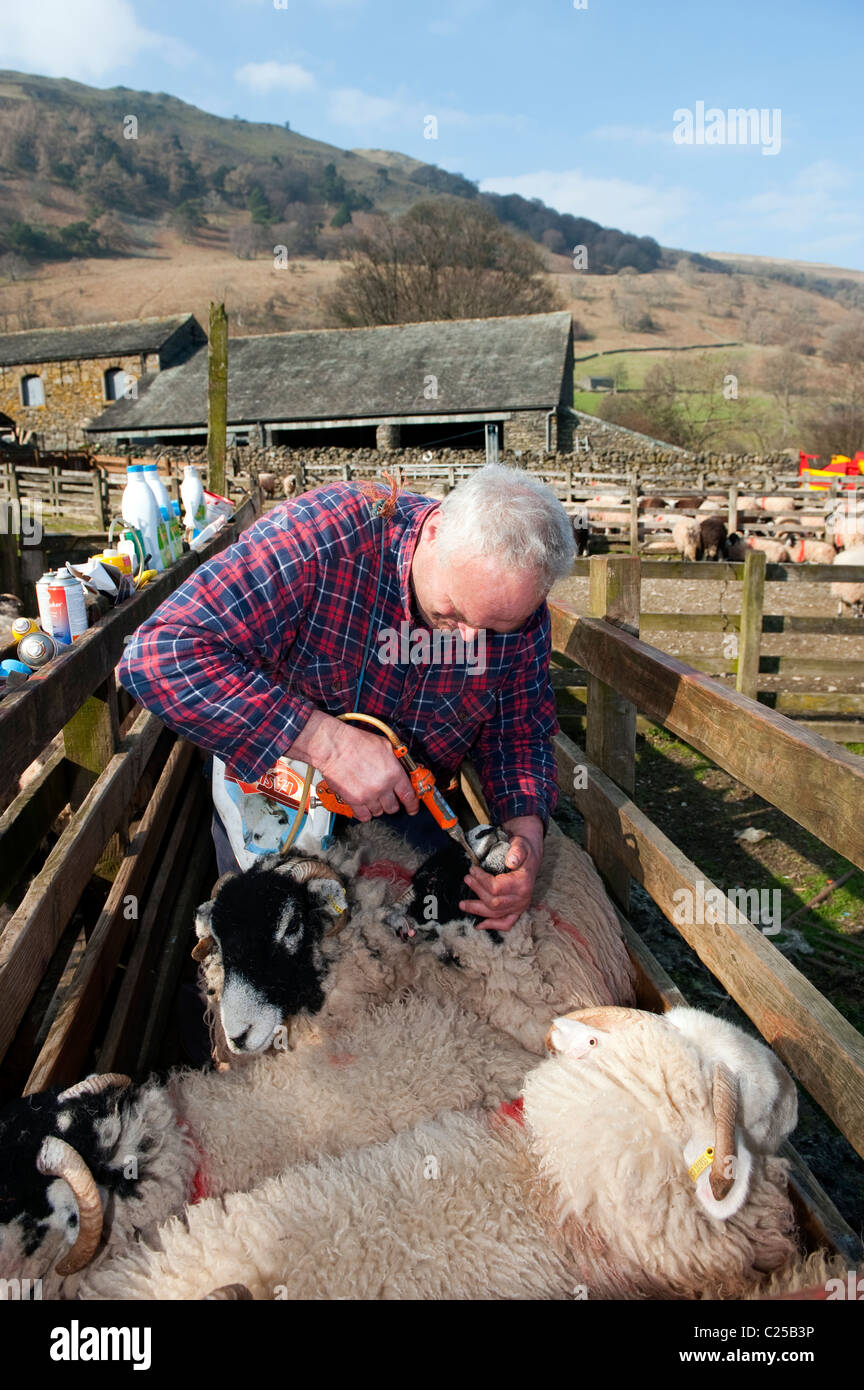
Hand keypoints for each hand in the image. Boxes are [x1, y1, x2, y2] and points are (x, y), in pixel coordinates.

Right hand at [290, 710, 418, 820]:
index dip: (413, 804)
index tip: (412, 807)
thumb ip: (397, 760)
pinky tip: (364, 805)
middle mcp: (382, 787)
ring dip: (378, 806)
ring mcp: (368, 796)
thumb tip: (404, 769)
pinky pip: (364, 816)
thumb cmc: (356, 742)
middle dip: (393, 803)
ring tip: (373, 796)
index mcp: (393, 773)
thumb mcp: (385, 745)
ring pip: (379, 812)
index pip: (409, 796)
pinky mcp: (353, 801)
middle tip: (388, 797)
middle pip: (394, 807)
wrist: (334, 747)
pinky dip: (365, 813)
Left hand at [458, 819, 543, 931]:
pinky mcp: (517, 911)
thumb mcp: (521, 845)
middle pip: (494, 902)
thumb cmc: (523, 851)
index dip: (481, 880)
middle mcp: (522, 898)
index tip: (472, 870)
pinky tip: (478, 924)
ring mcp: (520, 906)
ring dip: (477, 910)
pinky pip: (506, 923)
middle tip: (467, 880)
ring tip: (463, 904)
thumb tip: (511, 861)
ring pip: (496, 914)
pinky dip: (492, 925)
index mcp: (522, 883)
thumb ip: (517, 851)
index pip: (496, 888)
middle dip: (477, 892)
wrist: (530, 857)